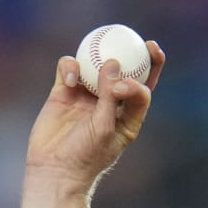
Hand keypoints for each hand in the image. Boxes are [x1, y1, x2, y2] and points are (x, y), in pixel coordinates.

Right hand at [23, 41, 166, 187]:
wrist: (54, 170)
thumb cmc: (86, 155)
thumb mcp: (105, 127)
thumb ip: (111, 97)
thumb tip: (113, 63)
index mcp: (128, 114)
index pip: (145, 86)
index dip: (152, 66)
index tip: (152, 50)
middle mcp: (109, 103)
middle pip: (122, 70)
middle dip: (129, 51)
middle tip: (132, 38)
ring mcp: (85, 97)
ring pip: (93, 65)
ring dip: (93, 61)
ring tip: (91, 68)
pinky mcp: (63, 93)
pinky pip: (69, 69)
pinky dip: (69, 68)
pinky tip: (69, 81)